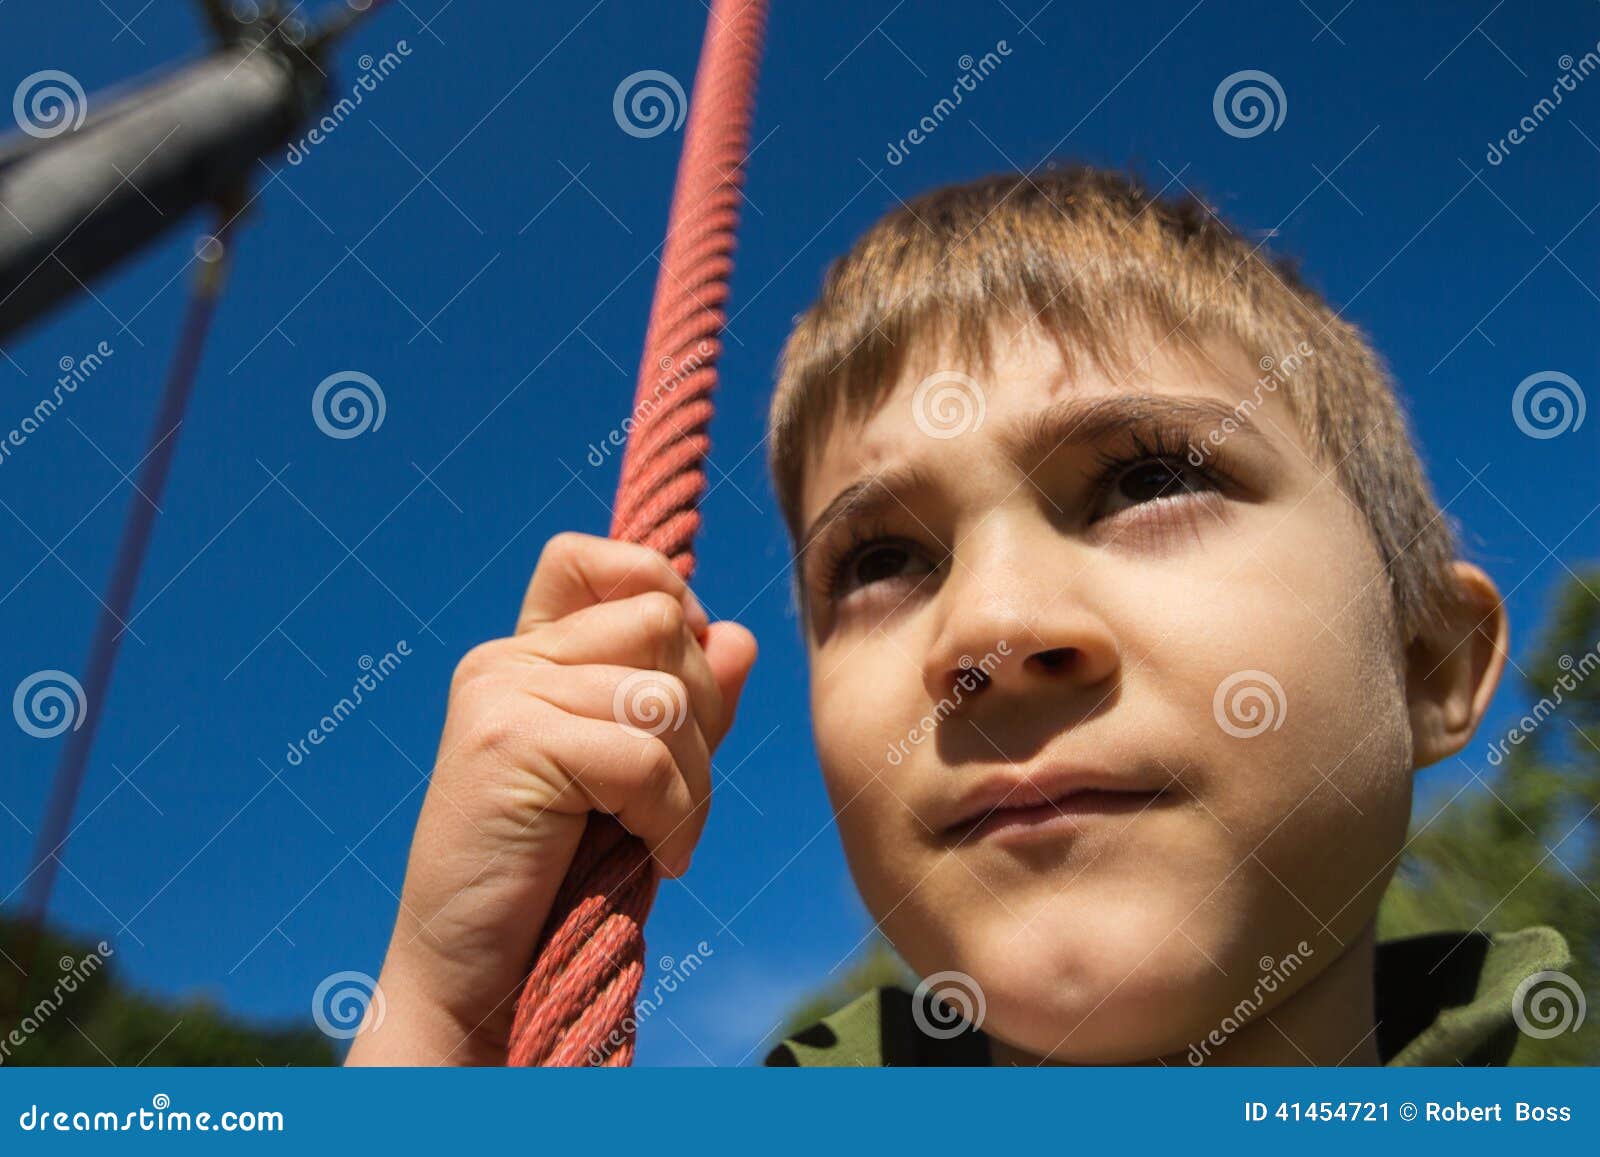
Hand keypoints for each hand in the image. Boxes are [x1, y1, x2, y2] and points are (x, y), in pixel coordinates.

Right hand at [345, 533, 756, 1063]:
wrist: (478, 978)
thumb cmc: (560, 880)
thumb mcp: (637, 778)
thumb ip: (686, 705)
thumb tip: (739, 636)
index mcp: (529, 656)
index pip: (602, 560)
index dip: (662, 595)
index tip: (677, 690)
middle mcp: (507, 660)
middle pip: (662, 622)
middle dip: (703, 714)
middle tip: (679, 796)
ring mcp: (502, 695)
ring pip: (664, 693)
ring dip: (694, 779)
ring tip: (665, 837)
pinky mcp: (508, 744)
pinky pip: (644, 757)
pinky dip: (671, 816)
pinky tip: (653, 858)